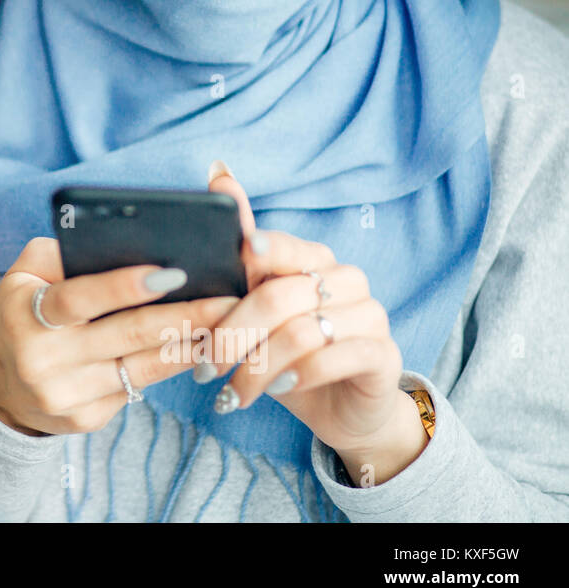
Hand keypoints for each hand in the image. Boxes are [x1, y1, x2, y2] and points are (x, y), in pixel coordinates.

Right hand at [0, 236, 239, 436]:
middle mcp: (43, 360)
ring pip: (143, 367)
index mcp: (26, 315)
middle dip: (185, 316)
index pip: (80, 298)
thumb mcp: (25, 274)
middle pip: (127, 335)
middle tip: (231, 299)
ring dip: (192, 345)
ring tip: (230, 322)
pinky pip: (138, 389)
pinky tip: (199, 348)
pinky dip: (171, 366)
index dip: (125, 286)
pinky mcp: (84, 419)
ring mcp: (65, 395)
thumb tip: (126, 242)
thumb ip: (64, 253)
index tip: (172, 271)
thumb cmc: (20, 311)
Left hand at [199, 161, 428, 482]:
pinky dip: (296, 376)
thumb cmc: (288, 354)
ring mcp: (370, 315)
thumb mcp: (257, 313)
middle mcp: (346, 279)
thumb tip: (219, 178)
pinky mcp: (383, 355)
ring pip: (299, 334)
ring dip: (257, 368)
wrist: (342, 408)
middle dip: (232, 336)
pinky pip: (331, 359)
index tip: (237, 256)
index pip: (278, 246)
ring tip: (232, 392)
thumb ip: (240, 260)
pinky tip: (278, 388)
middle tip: (205, 368)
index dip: (254, 251)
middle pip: (277, 298)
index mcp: (313, 259)